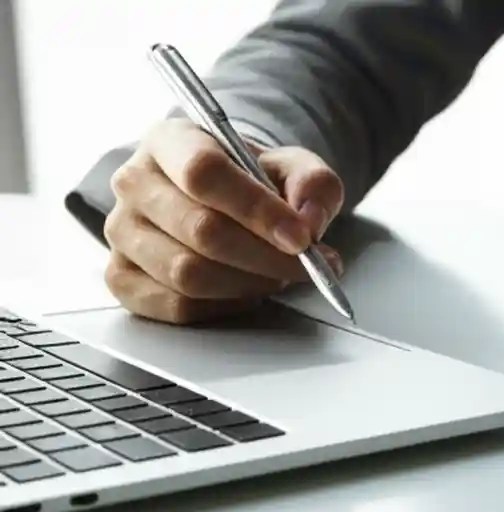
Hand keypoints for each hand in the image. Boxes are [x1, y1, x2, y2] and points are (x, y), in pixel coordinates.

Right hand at [103, 118, 344, 323]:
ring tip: (276, 276)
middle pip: (200, 230)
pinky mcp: (121, 276)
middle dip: (265, 257)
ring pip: (187, 274)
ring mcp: (121, 231)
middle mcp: (134, 182)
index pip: (205, 173)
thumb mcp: (292, 168)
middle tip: (306, 267)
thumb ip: (312, 184)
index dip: (258, 210)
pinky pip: (174, 306)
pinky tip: (244, 292)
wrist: (218, 201)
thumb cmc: (250, 181)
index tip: (302, 238)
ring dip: (247, 284)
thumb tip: (309, 222)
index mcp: (170, 141)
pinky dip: (221, 307)